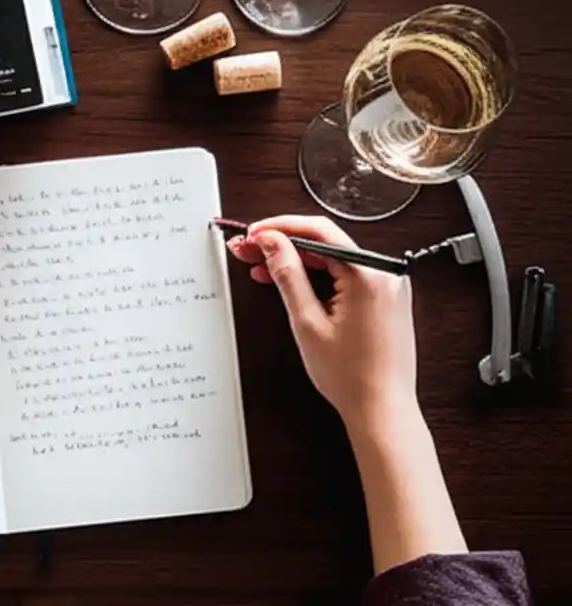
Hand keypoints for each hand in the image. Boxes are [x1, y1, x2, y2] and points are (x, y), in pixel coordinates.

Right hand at [226, 216, 417, 425]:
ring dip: (297, 260)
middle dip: (284, 244)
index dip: (281, 227)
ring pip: (333, 259)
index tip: (256, 233)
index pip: (319, 231)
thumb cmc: (352, 377)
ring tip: (262, 267)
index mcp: (369, 274)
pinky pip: (347, 275)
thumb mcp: (307, 322)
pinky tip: (291, 281)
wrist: (382, 410)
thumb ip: (288, 275)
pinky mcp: (385, 299)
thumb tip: (274, 243)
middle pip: (325, 243)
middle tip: (250, 250)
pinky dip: (317, 275)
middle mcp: (385, 274)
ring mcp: (387, 286)